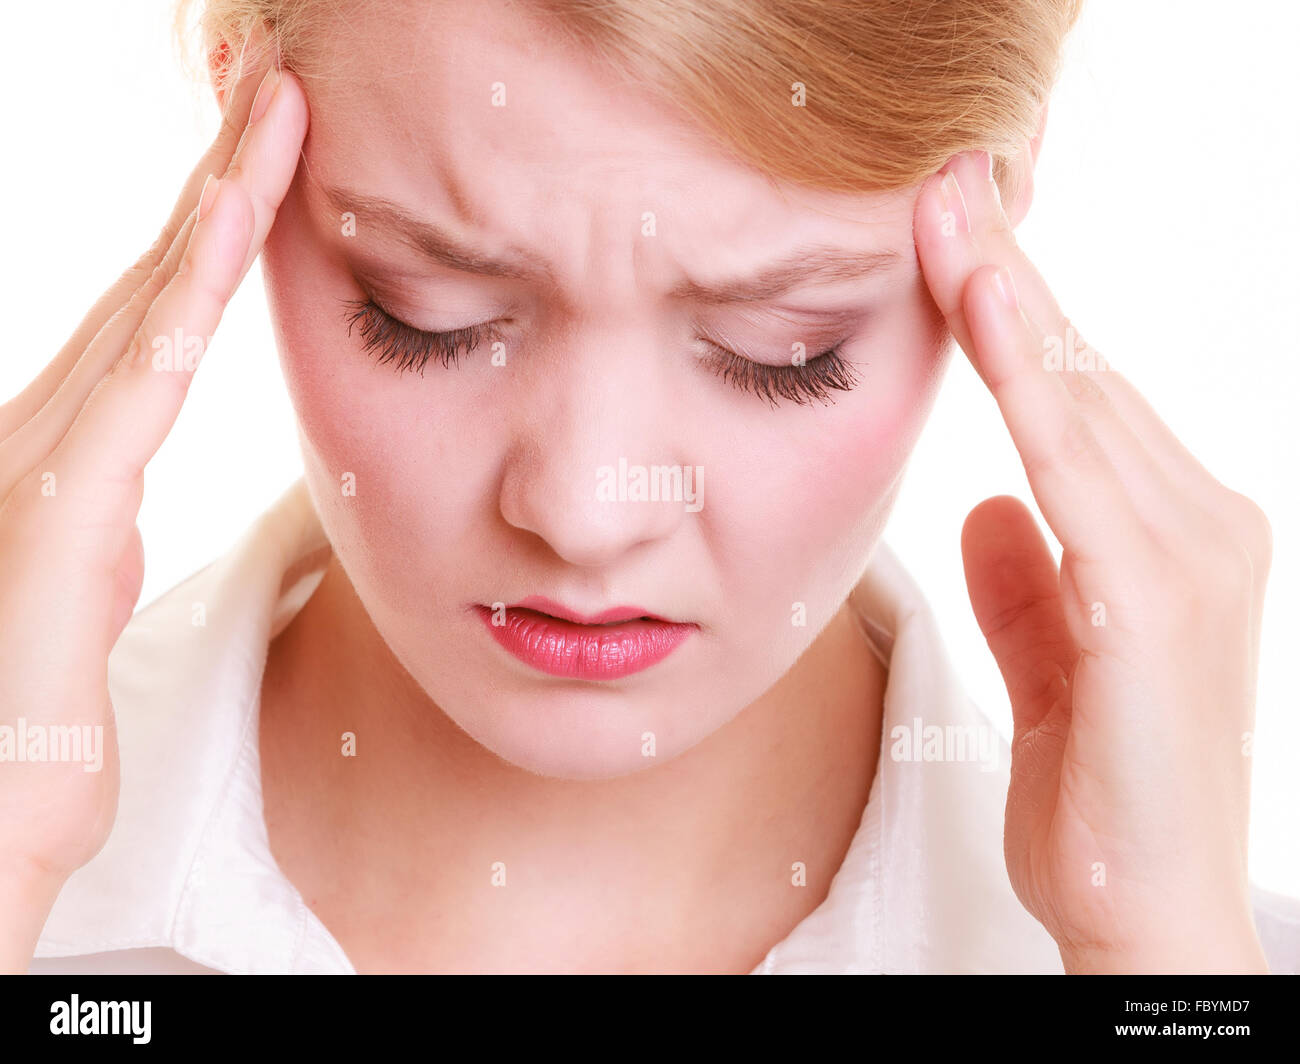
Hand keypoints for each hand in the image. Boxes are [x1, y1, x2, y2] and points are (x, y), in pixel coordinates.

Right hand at [0, 26, 307, 971]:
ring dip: (216, 205)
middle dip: (217, 185)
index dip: (206, 240)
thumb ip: (87, 541)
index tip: (265, 168)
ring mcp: (49, 458)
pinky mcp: (65, 500)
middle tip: (275, 96)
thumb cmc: (30, 731)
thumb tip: (107, 511)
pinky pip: (144, 374)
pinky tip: (232, 217)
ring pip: (149, 304)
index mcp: (71, 457)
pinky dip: (187, 289)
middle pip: (149, 285)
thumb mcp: (71, 610)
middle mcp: (50, 435)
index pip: (151, 322)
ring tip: (271, 114)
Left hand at [913, 149, 1271, 972]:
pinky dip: (1035, 390)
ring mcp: (1188, 559)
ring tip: (956, 216)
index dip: (1015, 319)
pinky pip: (1081, 472)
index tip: (954, 242)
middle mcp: (1195, 528)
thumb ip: (1027, 584)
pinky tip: (994, 319)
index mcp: (1163, 538)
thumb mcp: (1048, 667)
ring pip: (1086, 403)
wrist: (1135, 904)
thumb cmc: (1096, 793)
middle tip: (949, 186)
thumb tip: (987, 507)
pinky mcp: (1156, 604)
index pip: (1078, 403)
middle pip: (1085, 379)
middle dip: (1011, 280)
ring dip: (1017, 306)